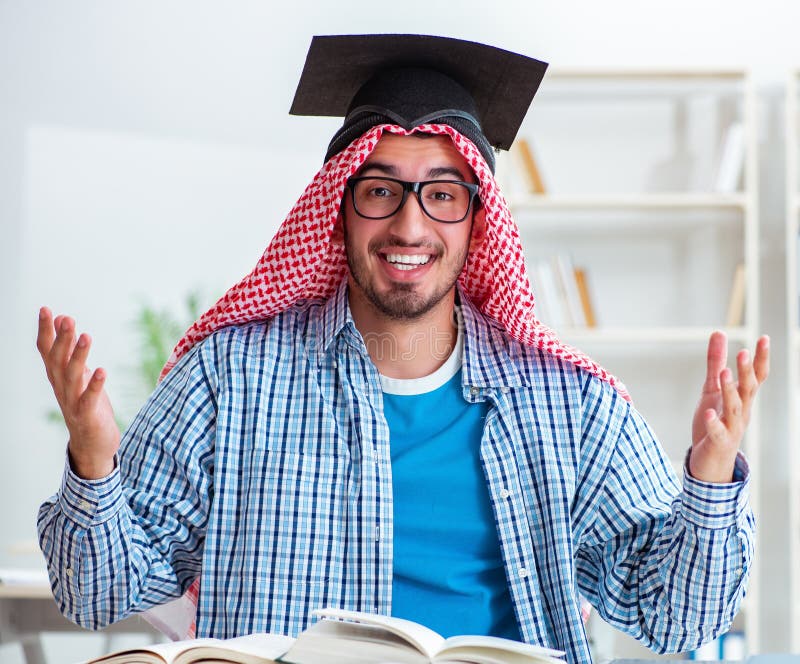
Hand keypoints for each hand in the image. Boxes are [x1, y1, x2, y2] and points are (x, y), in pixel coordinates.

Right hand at [37, 307, 119, 478]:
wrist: (92, 445)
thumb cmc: (86, 404)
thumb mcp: (78, 373)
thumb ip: (69, 349)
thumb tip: (62, 319)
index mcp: (58, 376)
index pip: (47, 350)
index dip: (46, 330)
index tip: (46, 309)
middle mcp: (61, 387)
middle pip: (58, 360)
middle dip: (63, 339)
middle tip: (68, 319)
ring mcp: (73, 402)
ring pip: (72, 376)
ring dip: (79, 356)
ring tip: (86, 336)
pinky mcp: (88, 415)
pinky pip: (89, 399)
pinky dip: (95, 385)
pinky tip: (102, 371)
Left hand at [689, 331, 768, 482]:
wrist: (711, 462)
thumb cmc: (714, 422)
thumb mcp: (712, 389)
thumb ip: (716, 363)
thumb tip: (720, 332)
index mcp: (742, 398)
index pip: (756, 377)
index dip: (760, 359)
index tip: (764, 338)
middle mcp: (742, 412)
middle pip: (748, 390)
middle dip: (747, 372)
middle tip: (744, 352)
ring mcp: (732, 427)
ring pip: (734, 408)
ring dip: (730, 391)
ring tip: (725, 373)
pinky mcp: (718, 441)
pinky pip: (717, 432)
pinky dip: (713, 423)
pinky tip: (707, 414)